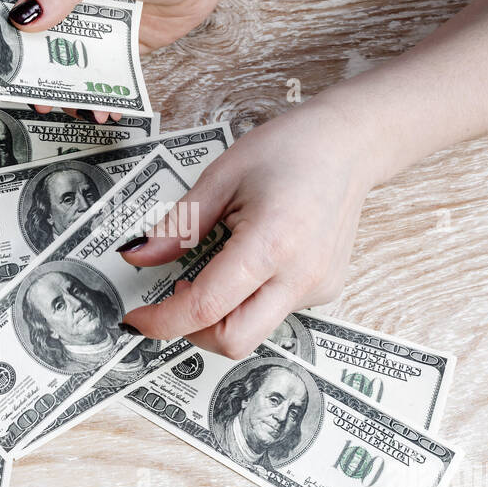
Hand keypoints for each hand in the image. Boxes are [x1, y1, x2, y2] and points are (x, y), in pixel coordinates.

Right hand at [0, 0, 222, 122]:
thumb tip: (22, 18)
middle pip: (17, 22)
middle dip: (10, 55)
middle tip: (5, 84)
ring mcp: (79, 15)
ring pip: (49, 54)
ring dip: (49, 83)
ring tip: (56, 106)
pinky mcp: (105, 43)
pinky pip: (84, 71)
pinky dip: (86, 93)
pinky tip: (94, 109)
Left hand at [120, 94, 376, 357]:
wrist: (350, 145)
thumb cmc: (290, 149)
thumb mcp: (221, 177)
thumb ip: (178, 226)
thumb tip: (138, 256)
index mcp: (271, 243)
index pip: (206, 307)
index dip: (163, 320)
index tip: (138, 318)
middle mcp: (300, 275)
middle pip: (233, 341)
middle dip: (193, 330)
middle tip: (176, 297)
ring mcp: (317, 287)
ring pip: (254, 331)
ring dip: (222, 314)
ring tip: (218, 266)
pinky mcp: (325, 290)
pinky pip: (274, 313)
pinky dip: (248, 300)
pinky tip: (253, 262)